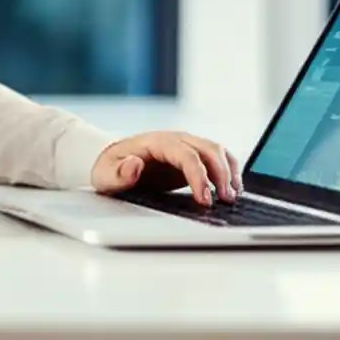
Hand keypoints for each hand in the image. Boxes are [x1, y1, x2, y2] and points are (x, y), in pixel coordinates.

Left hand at [90, 131, 242, 205]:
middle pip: (209, 149)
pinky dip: (229, 171)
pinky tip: (233, 189)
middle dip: (222, 174)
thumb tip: (135, 165)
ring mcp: (186, 146)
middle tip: (225, 200)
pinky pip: (218, 158)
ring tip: (232, 196)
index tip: (205, 199)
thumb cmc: (109, 169)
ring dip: (229, 171)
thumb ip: (119, 173)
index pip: (186, 155)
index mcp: (156, 142)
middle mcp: (175, 140)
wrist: (112, 163)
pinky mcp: (192, 157)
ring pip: (217, 151)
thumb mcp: (106, 174)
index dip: (199, 176)